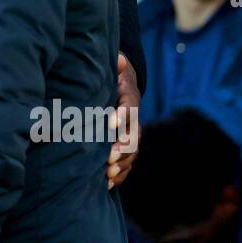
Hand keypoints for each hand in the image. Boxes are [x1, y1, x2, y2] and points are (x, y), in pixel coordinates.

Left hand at [107, 53, 139, 188]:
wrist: (122, 86)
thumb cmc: (113, 77)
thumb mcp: (115, 68)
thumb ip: (117, 64)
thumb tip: (120, 58)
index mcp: (130, 100)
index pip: (129, 108)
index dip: (121, 116)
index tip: (109, 123)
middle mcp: (134, 121)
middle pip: (133, 137)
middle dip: (122, 148)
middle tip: (109, 156)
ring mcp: (132, 137)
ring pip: (132, 154)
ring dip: (121, 165)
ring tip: (108, 173)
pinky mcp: (126, 149)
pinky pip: (127, 165)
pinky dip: (119, 175)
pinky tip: (107, 184)